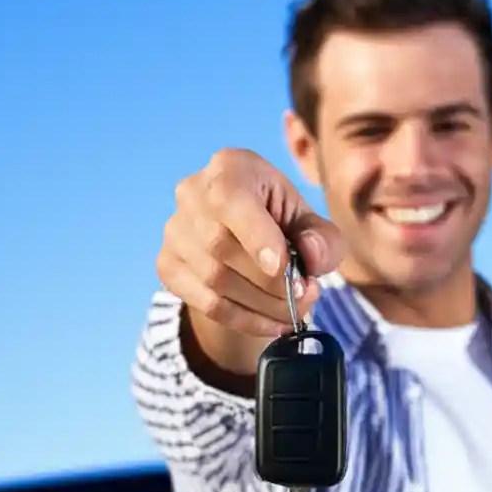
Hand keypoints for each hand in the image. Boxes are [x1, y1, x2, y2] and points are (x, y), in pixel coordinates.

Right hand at [157, 148, 344, 337]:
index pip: (230, 198)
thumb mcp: (313, 225)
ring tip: (296, 311)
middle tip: (306, 296)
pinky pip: (206, 303)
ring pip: (213, 279)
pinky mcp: (168, 266)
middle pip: (221, 246)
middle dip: (270, 281)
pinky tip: (273, 323)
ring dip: (262, 304)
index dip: (255, 235)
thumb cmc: (284, 224)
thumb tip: (310, 256)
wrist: (247, 243)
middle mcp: (192, 194)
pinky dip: (244, 320)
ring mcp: (175, 231)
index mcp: (230, 168)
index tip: (281, 268)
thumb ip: (322, 239)